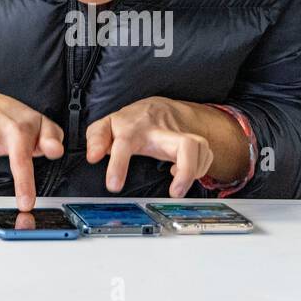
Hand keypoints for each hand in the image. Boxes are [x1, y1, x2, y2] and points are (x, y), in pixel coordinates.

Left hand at [86, 97, 246, 197]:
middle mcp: (161, 131)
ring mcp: (181, 134)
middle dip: (186, 170)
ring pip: (201, 149)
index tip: (114, 186)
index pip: (125, 144)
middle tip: (175, 192)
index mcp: (134, 129)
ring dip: (193, 171)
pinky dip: (199, 169)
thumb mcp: (107, 126)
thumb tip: (93, 156)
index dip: (118, 165)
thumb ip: (96, 139)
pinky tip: (184, 173)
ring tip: (178, 185)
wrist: (158, 107)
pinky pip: (207, 155)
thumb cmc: (131, 121)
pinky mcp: (195, 139)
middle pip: (185, 145)